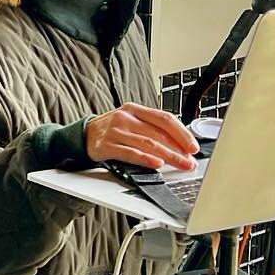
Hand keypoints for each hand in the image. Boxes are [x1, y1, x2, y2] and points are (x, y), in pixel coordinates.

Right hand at [84, 103, 198, 170]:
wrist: (81, 136)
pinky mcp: (106, 146)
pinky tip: (157, 165)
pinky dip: (146, 159)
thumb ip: (151, 129)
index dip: (182, 133)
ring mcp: (115, 131)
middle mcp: (125, 117)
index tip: (193, 147)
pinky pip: (130, 153)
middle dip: (178, 150)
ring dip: (168, 157)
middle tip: (190, 161)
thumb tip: (179, 145)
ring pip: (147, 144)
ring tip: (180, 165)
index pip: (164, 119)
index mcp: (135, 109)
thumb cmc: (111, 131)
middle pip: (158, 134)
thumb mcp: (130, 122)